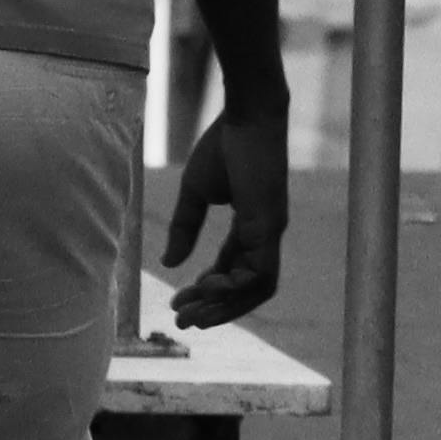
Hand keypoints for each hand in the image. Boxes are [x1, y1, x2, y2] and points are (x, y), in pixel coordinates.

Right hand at [160, 91, 289, 332]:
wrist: (246, 115)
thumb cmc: (224, 146)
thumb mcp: (195, 193)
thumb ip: (184, 229)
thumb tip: (169, 263)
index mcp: (250, 227)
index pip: (231, 271)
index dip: (206, 291)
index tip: (177, 303)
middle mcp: (265, 236)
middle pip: (246, 289)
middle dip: (215, 310)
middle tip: (181, 324)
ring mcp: (271, 233)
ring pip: (256, 288)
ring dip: (224, 306)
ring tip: (193, 315)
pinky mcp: (271, 227)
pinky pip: (260, 272)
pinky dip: (235, 287)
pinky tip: (206, 287)